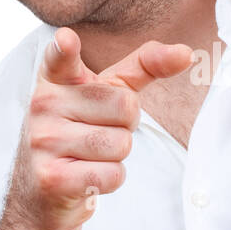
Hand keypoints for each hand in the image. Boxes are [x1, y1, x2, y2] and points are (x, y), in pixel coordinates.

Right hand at [8, 26, 192, 229]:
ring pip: (121, 144)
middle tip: (100, 131)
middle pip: (125, 106)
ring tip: (92, 155)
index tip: (66, 39)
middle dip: (126, 124)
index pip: (61, 59)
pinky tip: (87, 175)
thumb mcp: (112, 90)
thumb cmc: (85, 128)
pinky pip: (112, 174)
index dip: (66, 49)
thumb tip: (187, 53)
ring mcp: (43, 141)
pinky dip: (111, 178)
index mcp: (57, 79)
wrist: (45, 189)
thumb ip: (146, 66)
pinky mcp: (52, 178)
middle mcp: (44, 105)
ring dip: (118, 154)